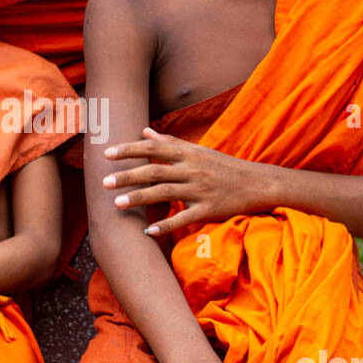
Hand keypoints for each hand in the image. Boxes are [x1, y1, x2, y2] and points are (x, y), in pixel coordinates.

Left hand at [102, 127, 268, 234]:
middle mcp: (192, 169)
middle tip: (104, 182)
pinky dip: (166, 225)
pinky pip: (184, 218)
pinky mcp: (209, 209)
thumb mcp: (198, 150)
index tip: (107, 154)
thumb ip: (170, 141)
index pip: (153, 148)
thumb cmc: (223, 166)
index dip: (129, 150)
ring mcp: (200, 190)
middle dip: (128, 176)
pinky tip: (148, 231)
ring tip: (116, 204)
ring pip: (165, 193)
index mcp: (188, 153)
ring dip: (139, 198)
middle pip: (155, 170)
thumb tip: (144, 131)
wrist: (258, 183)